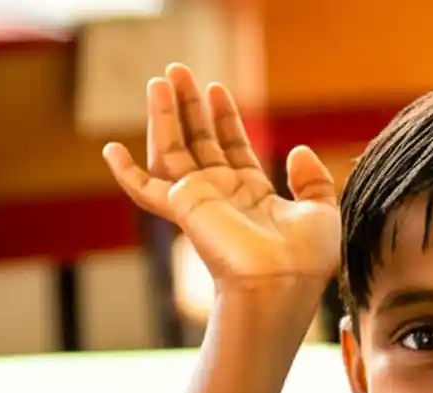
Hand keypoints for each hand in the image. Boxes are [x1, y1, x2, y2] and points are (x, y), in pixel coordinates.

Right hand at [102, 64, 340, 289]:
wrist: (283, 281)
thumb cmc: (305, 258)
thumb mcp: (321, 211)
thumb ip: (312, 180)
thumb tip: (298, 150)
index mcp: (251, 194)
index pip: (231, 147)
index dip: (223, 117)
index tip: (217, 88)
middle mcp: (221, 195)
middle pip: (198, 141)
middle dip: (188, 106)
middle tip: (178, 71)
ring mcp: (199, 201)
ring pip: (172, 151)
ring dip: (164, 116)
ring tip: (160, 80)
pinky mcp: (183, 208)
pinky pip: (146, 189)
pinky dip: (127, 173)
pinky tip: (110, 150)